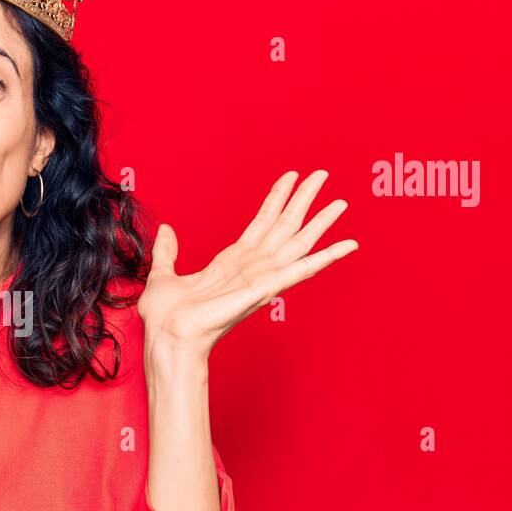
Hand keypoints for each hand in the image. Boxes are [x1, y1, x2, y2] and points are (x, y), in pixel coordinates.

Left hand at [139, 170, 357, 359]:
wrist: (167, 337)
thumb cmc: (166, 317)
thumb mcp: (163, 274)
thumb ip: (168, 251)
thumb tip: (166, 229)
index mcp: (232, 262)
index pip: (261, 222)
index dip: (277, 198)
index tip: (292, 176)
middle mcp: (252, 268)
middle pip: (285, 226)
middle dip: (304, 199)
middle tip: (323, 173)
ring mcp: (262, 278)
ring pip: (298, 242)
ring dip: (321, 222)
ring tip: (342, 202)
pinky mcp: (266, 289)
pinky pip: (302, 270)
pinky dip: (326, 258)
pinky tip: (347, 246)